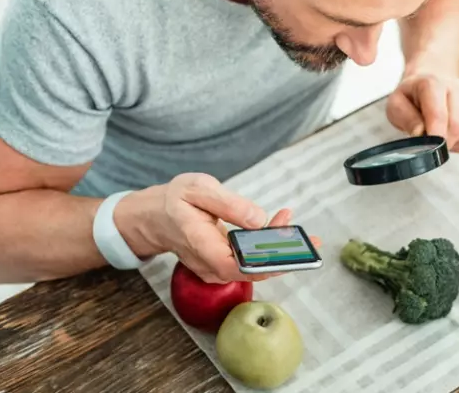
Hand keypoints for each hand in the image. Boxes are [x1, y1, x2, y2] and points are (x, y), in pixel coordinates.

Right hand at [122, 173, 319, 283]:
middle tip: (305, 235)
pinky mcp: (223, 264)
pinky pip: (249, 261)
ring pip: (254, 266)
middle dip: (283, 253)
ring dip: (277, 246)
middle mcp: (210, 265)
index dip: (269, 262)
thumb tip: (260, 219)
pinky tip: (278, 226)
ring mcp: (216, 268)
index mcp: (202, 245)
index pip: (240, 266)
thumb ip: (229, 204)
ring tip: (290, 221)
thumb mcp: (198, 190)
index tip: (292, 248)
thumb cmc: (173, 200)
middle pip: (253, 269)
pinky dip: (266, 245)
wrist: (153, 216)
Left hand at [386, 73, 458, 152]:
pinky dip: (457, 142)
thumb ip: (406, 118)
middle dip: (442, 143)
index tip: (429, 150)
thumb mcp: (396, 104)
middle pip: (457, 125)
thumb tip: (420, 134)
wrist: (429, 79)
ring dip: (450, 143)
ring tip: (435, 135)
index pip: (438, 114)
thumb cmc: (411, 95)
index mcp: (432, 83)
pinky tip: (446, 133)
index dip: (435, 136)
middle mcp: (455, 88)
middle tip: (429, 148)